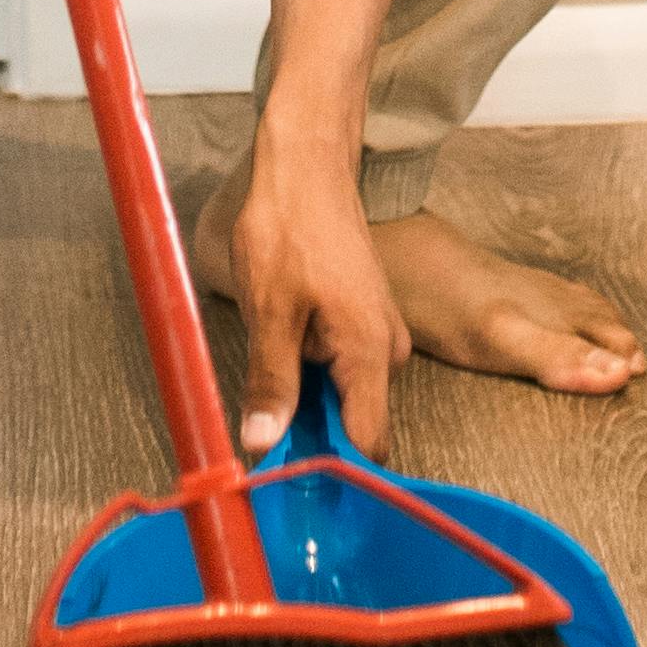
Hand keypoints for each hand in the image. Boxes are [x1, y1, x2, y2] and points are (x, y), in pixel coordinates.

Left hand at [229, 116, 412, 461]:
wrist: (308, 161)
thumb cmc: (289, 225)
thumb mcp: (268, 309)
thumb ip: (271, 381)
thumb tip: (263, 444)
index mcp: (369, 352)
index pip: (367, 444)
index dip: (331, 471)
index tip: (291, 485)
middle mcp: (387, 348)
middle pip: (354, 422)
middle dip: (310, 433)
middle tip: (259, 428)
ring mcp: (379, 331)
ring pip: (343, 392)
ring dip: (306, 395)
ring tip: (266, 367)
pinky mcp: (365, 317)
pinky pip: (341, 364)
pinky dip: (310, 367)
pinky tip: (280, 340)